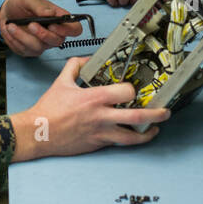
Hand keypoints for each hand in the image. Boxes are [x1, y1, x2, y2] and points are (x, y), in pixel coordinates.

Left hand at [0, 0, 81, 56]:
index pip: (74, 29)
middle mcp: (53, 33)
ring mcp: (42, 44)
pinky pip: (25, 50)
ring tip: (13, 25)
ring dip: (23, 36)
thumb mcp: (28, 0)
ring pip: (39, 47)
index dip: (67, 30)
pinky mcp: (30, 50)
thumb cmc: (20, 6)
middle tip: (31, 24)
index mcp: (58, 19)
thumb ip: (39, 5)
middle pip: (58, 41)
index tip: (53, 25)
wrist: (6, 14)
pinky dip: (16, 39)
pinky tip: (11, 30)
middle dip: (43, 34)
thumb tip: (50, 13)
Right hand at [10, 57, 169, 161]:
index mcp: (94, 98)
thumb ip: (75, 66)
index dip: (133, 90)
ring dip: (147, 133)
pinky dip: (130, 140)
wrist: (38, 133)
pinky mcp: (98, 144)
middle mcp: (101, 116)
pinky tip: (135, 137)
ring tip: (155, 128)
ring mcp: (101, 133)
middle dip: (156, 114)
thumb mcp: (61, 82)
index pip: (125, 93)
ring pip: (132, 137)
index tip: (134, 89)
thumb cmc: (49, 110)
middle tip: (165, 111)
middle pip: (137, 117)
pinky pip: (119, 143)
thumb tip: (85, 59)